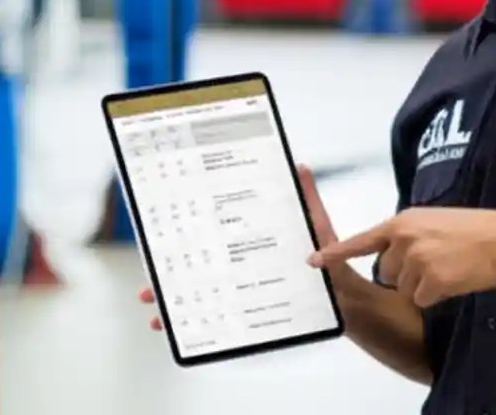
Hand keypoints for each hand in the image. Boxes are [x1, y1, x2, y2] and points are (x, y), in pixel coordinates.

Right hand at [139, 163, 344, 331]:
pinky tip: (177, 329)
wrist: (348, 302)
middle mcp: (240, 265)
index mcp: (249, 243)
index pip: (211, 236)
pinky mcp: (250, 313)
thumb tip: (299, 166)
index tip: (160, 236)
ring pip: (199, 294)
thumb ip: (307, 199)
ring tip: (155, 308)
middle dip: (167, 274)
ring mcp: (243, 290)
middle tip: (148, 283)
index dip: (184, 236)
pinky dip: (194, 326)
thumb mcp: (317, 227)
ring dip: (172, 302)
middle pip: (197, 266)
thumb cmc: (330, 264)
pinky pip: (217, 320)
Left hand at [309, 208, 495, 307]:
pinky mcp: (430, 280)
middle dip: (404, 274)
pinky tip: (455, 280)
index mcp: (402, 222)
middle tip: (436, 262)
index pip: (362, 240)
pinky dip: (436, 296)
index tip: (313, 260)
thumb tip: (393, 252)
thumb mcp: (434, 222)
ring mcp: (416, 260)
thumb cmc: (476, 230)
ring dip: (421, 285)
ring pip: (403, 288)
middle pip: (385, 271)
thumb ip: (409, 234)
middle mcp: (403, 239)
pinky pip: (422, 299)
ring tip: (449, 268)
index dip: (335, 252)